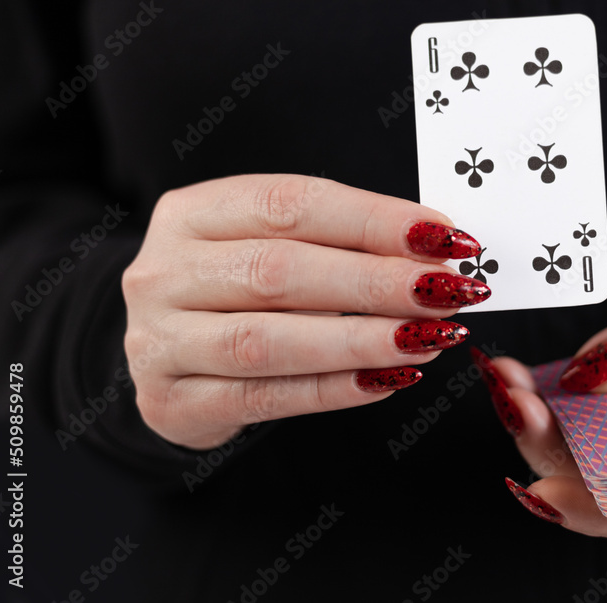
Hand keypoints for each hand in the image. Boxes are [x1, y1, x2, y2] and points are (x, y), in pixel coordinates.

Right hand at [122, 174, 488, 448]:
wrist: (160, 359)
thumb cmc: (233, 292)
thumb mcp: (267, 245)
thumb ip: (337, 242)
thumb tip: (432, 250)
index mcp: (193, 213)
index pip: (292, 203)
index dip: (374, 219)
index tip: (442, 236)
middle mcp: (165, 272)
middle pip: (281, 271)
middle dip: (376, 281)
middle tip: (446, 291)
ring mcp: (159, 341)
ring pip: (270, 341)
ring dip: (361, 339)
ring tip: (427, 337)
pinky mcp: (172, 403)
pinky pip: (264, 398)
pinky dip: (333, 389)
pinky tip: (386, 379)